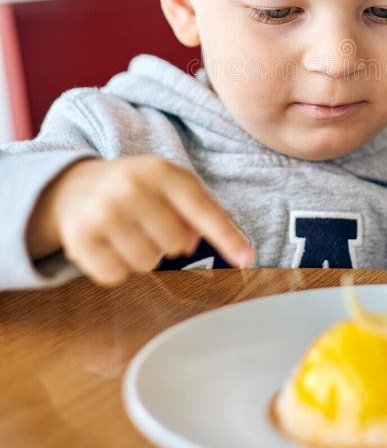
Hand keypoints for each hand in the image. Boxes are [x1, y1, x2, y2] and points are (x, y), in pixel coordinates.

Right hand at [26, 156, 254, 285]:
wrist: (76, 186)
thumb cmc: (137, 189)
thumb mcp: (169, 184)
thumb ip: (197, 208)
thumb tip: (197, 242)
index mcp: (160, 172)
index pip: (201, 208)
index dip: (226, 236)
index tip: (247, 258)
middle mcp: (130, 188)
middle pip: (175, 245)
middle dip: (168, 242)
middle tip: (150, 225)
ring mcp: (102, 213)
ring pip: (147, 263)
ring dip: (143, 256)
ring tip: (129, 234)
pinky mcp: (80, 239)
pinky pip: (116, 276)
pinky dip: (117, 268)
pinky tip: (109, 245)